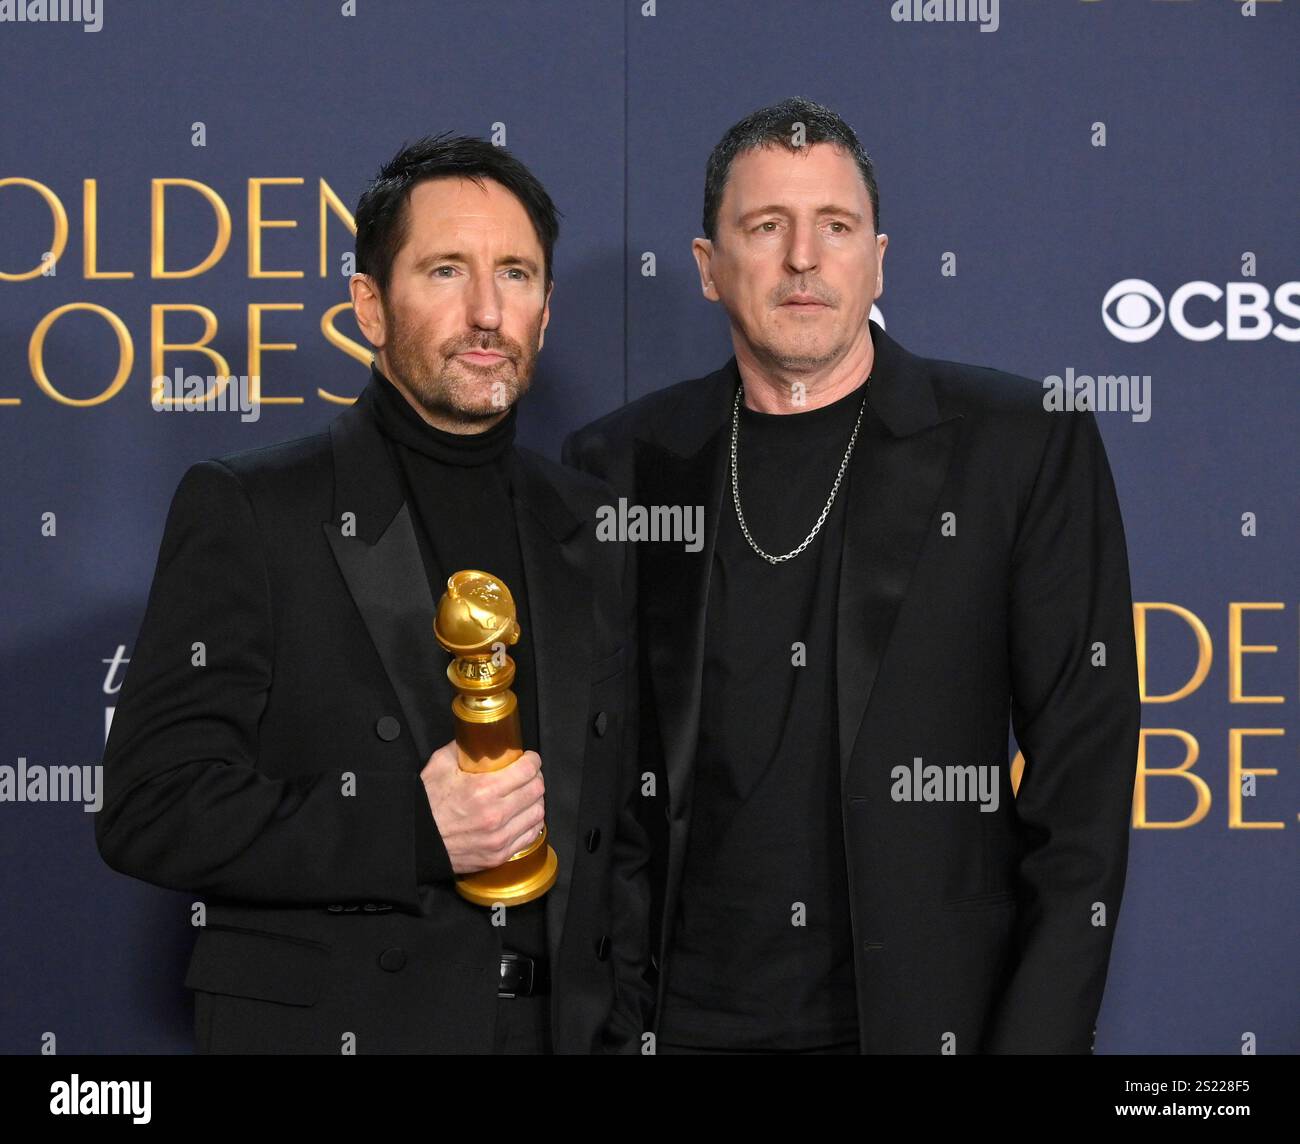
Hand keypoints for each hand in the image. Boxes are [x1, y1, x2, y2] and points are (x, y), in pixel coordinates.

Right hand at [419, 740, 545, 874]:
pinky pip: (531, 835)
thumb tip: (478, 737)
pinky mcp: (500, 854)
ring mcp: (499, 837)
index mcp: (483, 790)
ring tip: (526, 795)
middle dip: (535, 777)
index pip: (527, 771)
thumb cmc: (426, 806)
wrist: (416, 841)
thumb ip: (462, 748)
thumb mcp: (439, 766)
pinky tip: (523, 815)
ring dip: (535, 800)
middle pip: (536, 790)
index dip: (532, 761)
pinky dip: (531, 822)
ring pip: (538, 812)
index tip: (529, 759)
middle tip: (528, 774)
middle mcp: (495, 815)